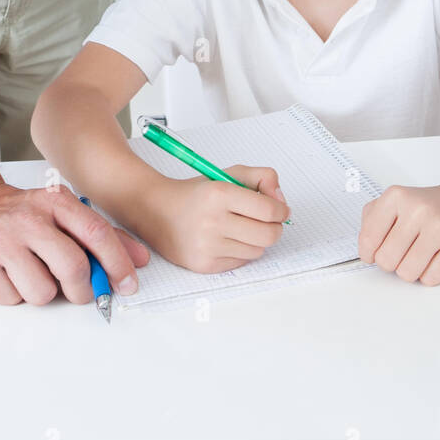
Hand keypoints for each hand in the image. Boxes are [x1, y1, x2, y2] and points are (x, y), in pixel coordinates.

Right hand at [0, 180, 150, 305]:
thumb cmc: (24, 217)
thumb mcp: (62, 214)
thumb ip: (101, 235)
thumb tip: (140, 260)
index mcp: (55, 203)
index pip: (96, 233)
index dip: (118, 263)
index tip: (127, 285)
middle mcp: (28, 218)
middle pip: (73, 268)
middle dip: (81, 290)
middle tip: (77, 291)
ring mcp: (0, 240)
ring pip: (42, 292)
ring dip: (42, 293)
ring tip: (31, 274)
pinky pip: (10, 299)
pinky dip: (13, 295)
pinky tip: (7, 275)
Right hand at [149, 165, 290, 272]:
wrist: (158, 212)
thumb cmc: (197, 194)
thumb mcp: (228, 174)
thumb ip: (261, 178)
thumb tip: (281, 201)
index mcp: (219, 194)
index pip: (269, 210)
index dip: (281, 210)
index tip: (281, 210)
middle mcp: (213, 221)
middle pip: (268, 235)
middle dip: (275, 228)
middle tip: (269, 221)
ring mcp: (208, 246)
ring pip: (257, 251)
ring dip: (256, 240)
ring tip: (242, 228)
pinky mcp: (205, 265)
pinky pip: (241, 262)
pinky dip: (241, 251)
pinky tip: (227, 239)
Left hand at [357, 179, 439, 284]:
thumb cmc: (426, 206)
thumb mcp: (394, 201)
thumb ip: (371, 219)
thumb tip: (366, 250)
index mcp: (396, 196)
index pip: (369, 240)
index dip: (369, 253)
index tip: (374, 253)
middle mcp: (418, 210)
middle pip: (386, 260)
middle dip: (391, 262)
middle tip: (401, 252)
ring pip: (407, 273)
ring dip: (410, 270)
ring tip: (418, 254)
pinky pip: (431, 279)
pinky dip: (429, 275)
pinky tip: (434, 258)